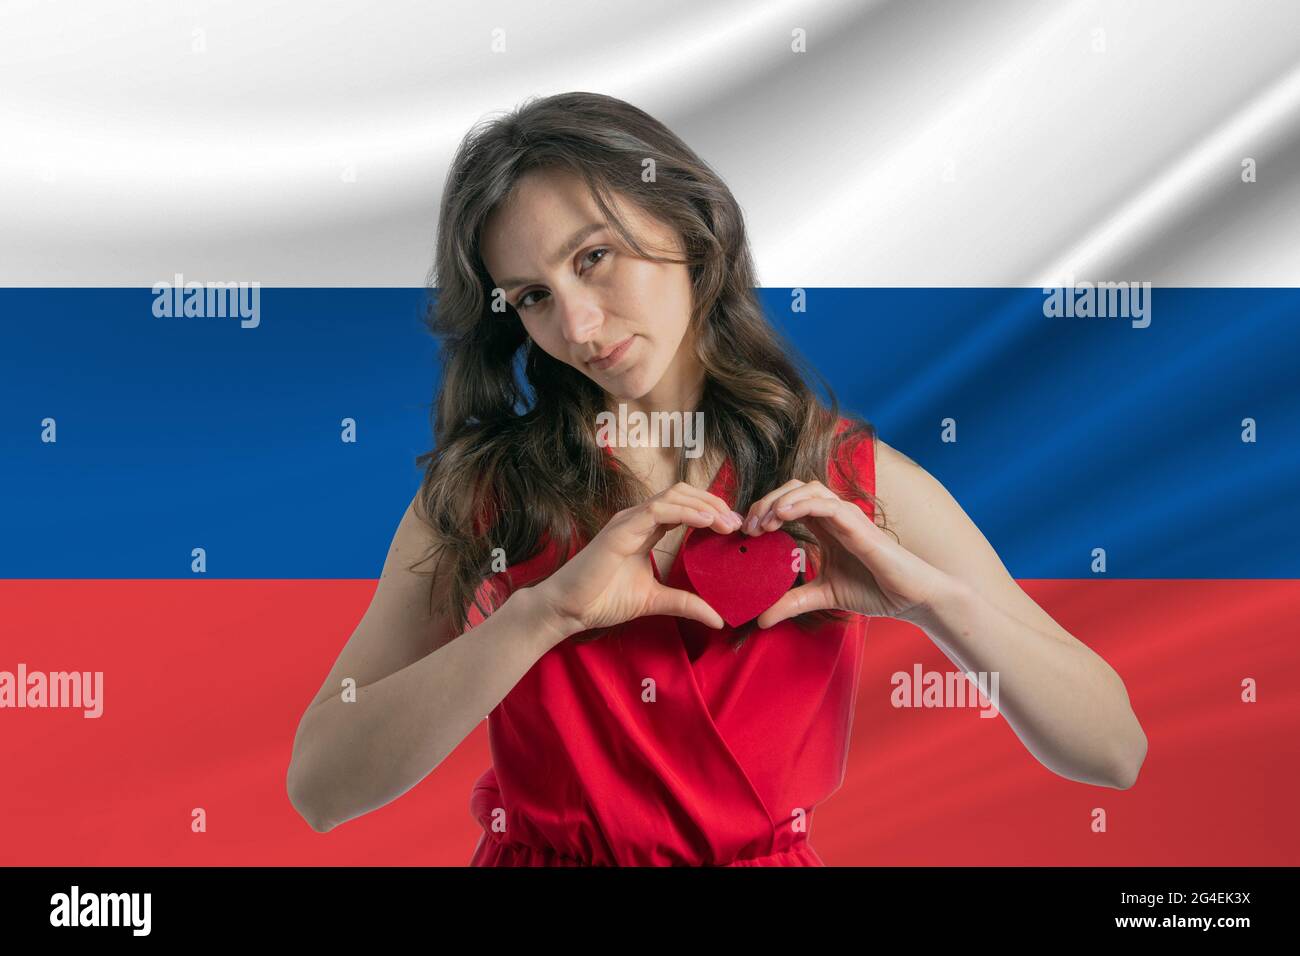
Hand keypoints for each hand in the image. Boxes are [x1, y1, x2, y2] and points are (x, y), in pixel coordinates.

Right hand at [533, 482, 744, 638]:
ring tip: (727, 522)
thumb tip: (718, 619)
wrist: (570, 609)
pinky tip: (706, 522)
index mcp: (646, 529)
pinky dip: (686, 512)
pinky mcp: (622, 529)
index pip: (684, 506)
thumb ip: (686, 603)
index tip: (734, 528)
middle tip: (737, 523)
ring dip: (705, 505)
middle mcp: (638, 518)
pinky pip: (659, 510)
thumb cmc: (603, 599)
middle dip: (714, 503)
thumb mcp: (655, 600)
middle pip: (684, 493)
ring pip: (674, 495)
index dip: (711, 511)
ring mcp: (629, 520)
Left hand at [741, 479, 952, 626]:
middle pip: (793, 489)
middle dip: (766, 501)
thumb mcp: (822, 596)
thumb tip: (760, 620)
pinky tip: (782, 515)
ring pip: (808, 489)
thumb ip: (792, 602)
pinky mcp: (858, 525)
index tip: (747, 532)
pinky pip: (827, 505)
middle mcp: (834, 516)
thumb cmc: (873, 589)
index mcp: (825, 527)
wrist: (909, 598)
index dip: (764, 510)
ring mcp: (847, 517)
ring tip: (762, 522)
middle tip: (748, 527)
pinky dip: (801, 504)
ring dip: (780, 500)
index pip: (789, 503)